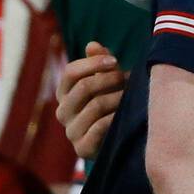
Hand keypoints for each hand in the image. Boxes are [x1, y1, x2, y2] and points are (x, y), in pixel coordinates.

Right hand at [56, 41, 126, 159]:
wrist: (118, 139)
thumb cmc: (112, 103)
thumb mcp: (106, 81)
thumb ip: (99, 63)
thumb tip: (92, 44)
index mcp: (64, 93)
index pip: (70, 72)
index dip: (93, 63)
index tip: (115, 61)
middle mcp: (63, 112)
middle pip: (84, 87)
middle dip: (109, 79)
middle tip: (126, 78)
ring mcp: (71, 131)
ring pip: (95, 106)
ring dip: (118, 98)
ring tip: (130, 95)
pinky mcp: (82, 149)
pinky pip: (99, 128)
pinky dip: (115, 118)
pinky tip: (126, 114)